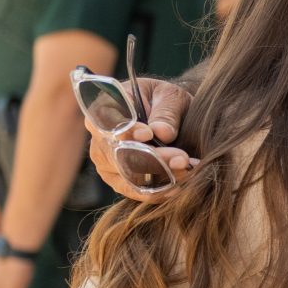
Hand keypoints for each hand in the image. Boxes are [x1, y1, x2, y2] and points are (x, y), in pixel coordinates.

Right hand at [87, 75, 196, 200]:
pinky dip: (159, 190)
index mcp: (105, 109)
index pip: (108, 124)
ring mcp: (106, 163)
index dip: (125, 132)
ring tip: (187, 168)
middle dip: (153, 159)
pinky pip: (135, 191)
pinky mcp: (119, 181)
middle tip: (182, 159)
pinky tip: (180, 185)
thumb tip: (161, 133)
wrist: (172, 117)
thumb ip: (167, 112)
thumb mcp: (171, 96)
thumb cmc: (167, 101)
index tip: (148, 134)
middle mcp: (100, 138)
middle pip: (119, 154)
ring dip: (160, 176)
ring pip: (128, 176)